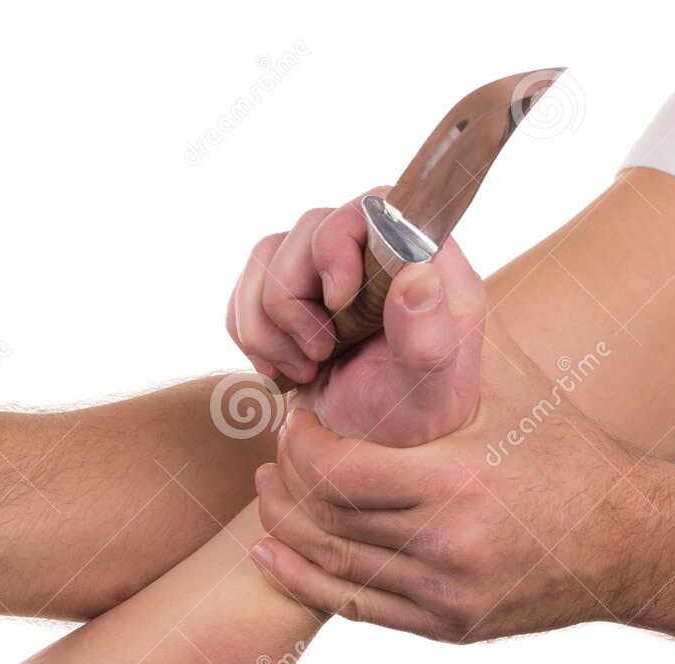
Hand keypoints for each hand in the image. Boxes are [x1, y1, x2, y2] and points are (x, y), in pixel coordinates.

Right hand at [227, 192, 478, 446]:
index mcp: (423, 262)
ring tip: (301, 370)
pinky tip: (280, 369)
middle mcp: (373, 256)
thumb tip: (419, 273)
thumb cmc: (412, 421)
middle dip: (295, 301)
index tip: (337, 300)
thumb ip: (430, 336)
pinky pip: (244, 288)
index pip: (378, 202)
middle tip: (319, 354)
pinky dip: (249, 334)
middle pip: (309, 228)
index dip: (340, 240)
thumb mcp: (429, 391)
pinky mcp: (290, 296)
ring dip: (268, 324)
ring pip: (266, 256)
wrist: (368, 451)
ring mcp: (327, 273)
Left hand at [250, 240, 652, 641]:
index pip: (336, 470)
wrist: (632, 542)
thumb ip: (454, 326)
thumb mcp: (515, 384)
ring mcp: (446, 595)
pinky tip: (273, 555)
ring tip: (269, 495)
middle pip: (325, 519)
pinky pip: (353, 608)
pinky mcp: (447, 627)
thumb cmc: (566, 451)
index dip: (298, 445)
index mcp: (459, 480)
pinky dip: (304, 581)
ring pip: (331, 567)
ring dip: (285, 530)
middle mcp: (448, 545)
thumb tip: (410, 254)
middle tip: (273, 454)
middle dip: (285, 483)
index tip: (293, 418)